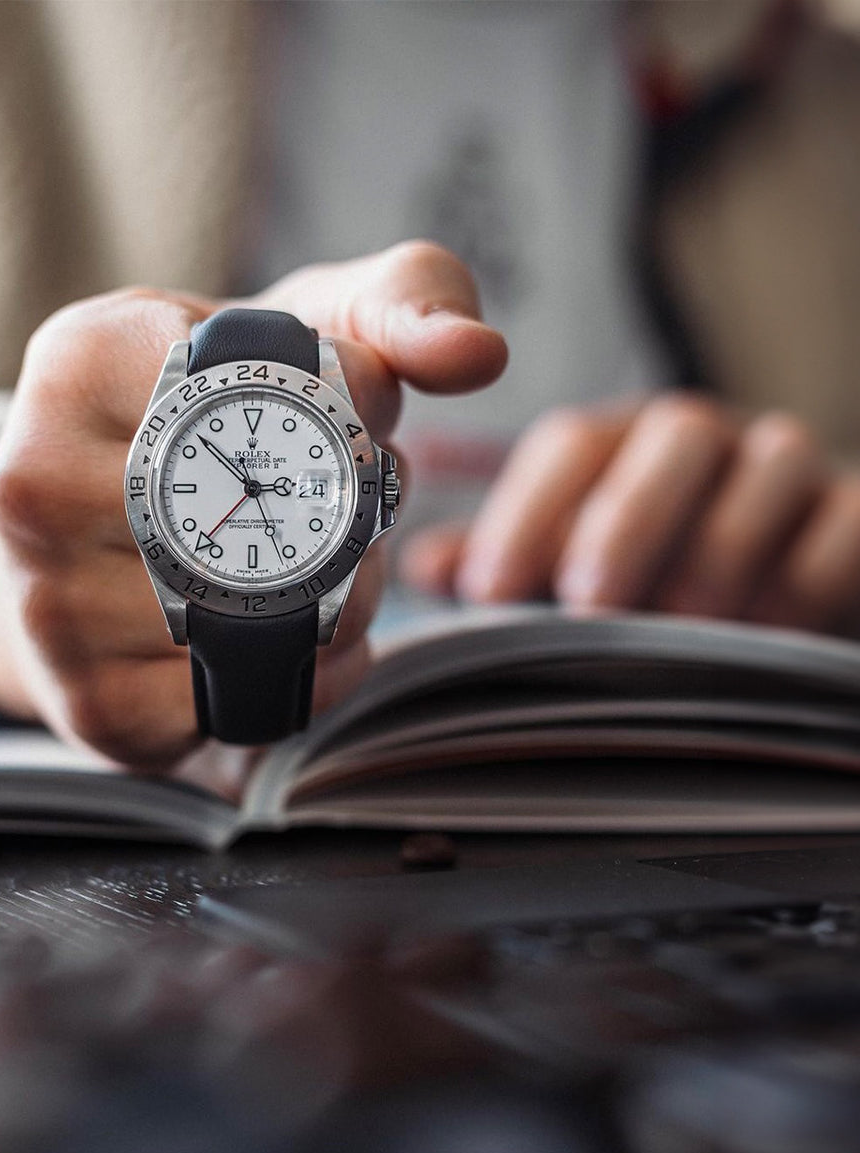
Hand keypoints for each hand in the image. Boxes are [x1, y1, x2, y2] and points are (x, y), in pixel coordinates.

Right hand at [0, 241, 506, 768]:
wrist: (93, 538)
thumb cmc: (210, 419)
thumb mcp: (296, 325)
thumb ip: (400, 302)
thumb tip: (477, 353)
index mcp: (76, 361)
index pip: (273, 392)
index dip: (348, 413)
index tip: (341, 416)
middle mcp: (33, 484)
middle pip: (273, 520)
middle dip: (357, 519)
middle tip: (349, 504)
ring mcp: (49, 606)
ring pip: (273, 624)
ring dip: (346, 602)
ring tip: (318, 567)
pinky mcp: (91, 707)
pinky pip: (256, 703)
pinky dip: (314, 675)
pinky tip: (289, 635)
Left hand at [400, 395, 859, 635]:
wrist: (770, 598)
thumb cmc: (645, 583)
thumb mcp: (566, 571)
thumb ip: (503, 563)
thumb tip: (422, 565)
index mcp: (621, 445)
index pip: (569, 444)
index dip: (526, 512)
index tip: (489, 593)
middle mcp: (704, 438)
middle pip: (669, 436)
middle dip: (625, 518)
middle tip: (588, 603)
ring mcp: (787, 466)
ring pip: (768, 466)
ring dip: (721, 546)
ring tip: (683, 622)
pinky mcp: (856, 508)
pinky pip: (846, 522)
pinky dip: (807, 575)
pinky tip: (766, 631)